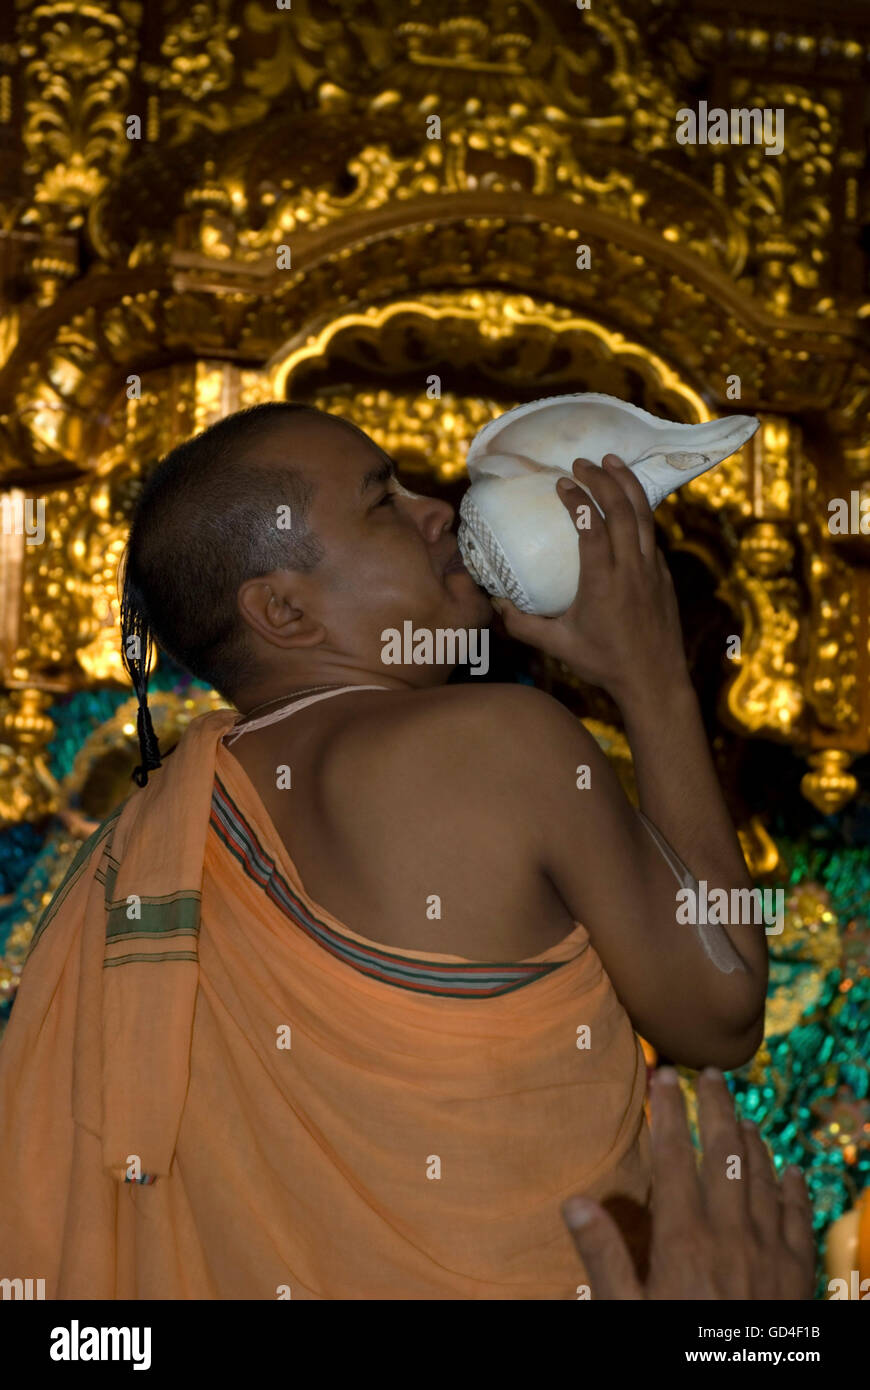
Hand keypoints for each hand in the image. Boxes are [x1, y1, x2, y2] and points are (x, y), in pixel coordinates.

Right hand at [491, 455, 688, 700]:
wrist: (655, 680)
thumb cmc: (604, 664)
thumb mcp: (558, 647)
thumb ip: (523, 626)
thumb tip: (495, 604)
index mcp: (603, 581)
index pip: (591, 526)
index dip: (577, 500)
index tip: (561, 484)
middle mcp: (631, 568)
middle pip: (620, 509)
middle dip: (601, 479)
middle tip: (581, 463)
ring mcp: (652, 569)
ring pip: (643, 514)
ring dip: (626, 483)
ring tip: (611, 461)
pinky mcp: (664, 575)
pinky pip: (652, 531)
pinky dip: (640, 508)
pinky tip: (629, 500)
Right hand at [562, 1067, 815, 1299]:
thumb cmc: (674, 1357)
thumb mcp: (627, 1316)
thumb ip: (605, 1257)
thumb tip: (575, 1201)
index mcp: (684, 1241)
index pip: (675, 1157)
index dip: (667, 1112)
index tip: (661, 1075)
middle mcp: (732, 1237)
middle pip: (725, 1154)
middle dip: (716, 1106)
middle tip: (708, 1073)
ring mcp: (772, 1255)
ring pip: (765, 1177)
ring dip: (753, 1138)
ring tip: (742, 1111)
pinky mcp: (799, 1278)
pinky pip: (801, 1218)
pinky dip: (796, 1186)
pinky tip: (792, 1168)